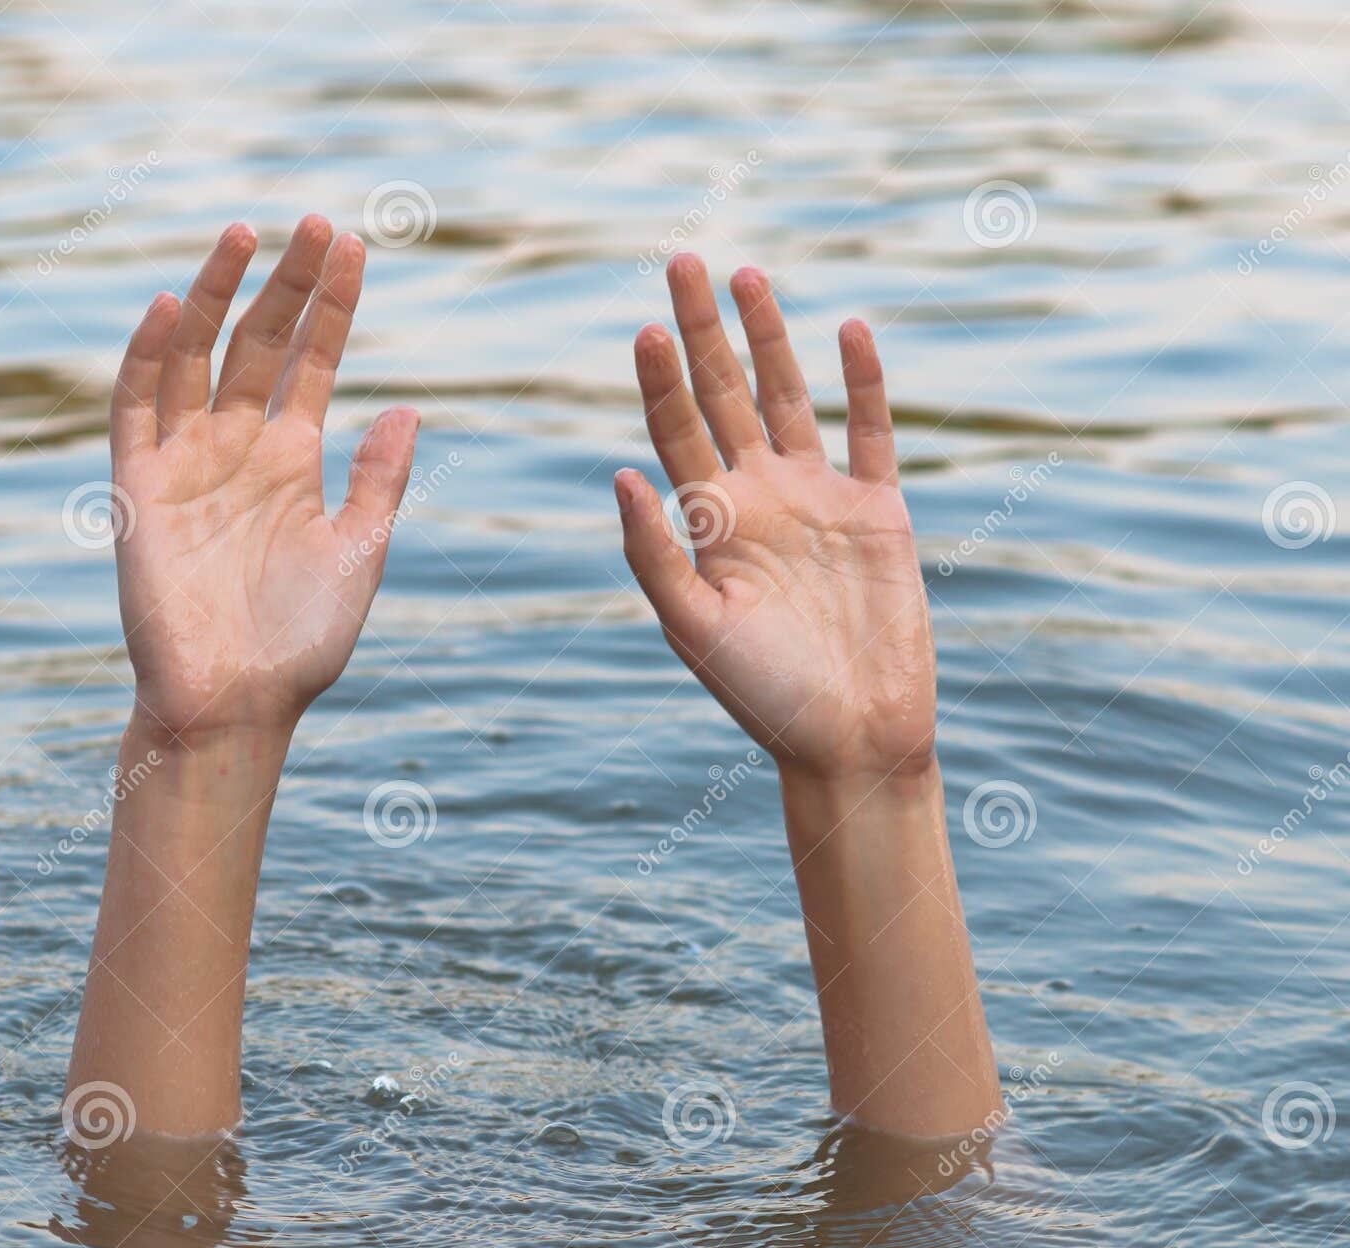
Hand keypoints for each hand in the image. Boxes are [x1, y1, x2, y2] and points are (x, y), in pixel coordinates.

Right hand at [108, 218, 417, 742]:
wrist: (237, 701)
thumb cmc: (302, 639)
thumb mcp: (359, 551)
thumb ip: (378, 480)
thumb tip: (405, 406)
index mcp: (293, 461)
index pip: (312, 362)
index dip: (332, 307)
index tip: (356, 248)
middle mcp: (239, 449)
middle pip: (259, 343)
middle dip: (286, 283)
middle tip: (314, 221)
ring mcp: (186, 461)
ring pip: (196, 357)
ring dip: (215, 295)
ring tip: (244, 233)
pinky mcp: (139, 486)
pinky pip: (137, 408)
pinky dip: (148, 357)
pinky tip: (171, 306)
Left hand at [615, 254, 932, 780]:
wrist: (852, 736)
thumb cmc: (763, 695)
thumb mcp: (693, 628)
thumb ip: (655, 554)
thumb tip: (619, 474)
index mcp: (709, 523)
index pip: (675, 432)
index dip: (659, 380)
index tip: (645, 327)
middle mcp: (758, 498)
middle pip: (723, 395)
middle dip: (704, 330)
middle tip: (682, 261)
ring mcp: (818, 498)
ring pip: (788, 397)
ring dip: (769, 337)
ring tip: (747, 275)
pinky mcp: (877, 510)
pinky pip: (868, 432)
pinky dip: (861, 382)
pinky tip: (847, 329)